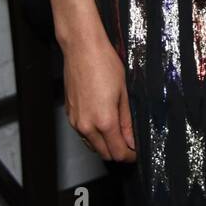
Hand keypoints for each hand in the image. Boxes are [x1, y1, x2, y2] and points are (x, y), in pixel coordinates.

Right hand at [61, 27, 136, 161]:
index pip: (117, 152)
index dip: (129, 156)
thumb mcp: (124, 93)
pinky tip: (103, 124)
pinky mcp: (70, 114)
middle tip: (130, 144)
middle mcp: (86, 125)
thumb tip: (131, 140)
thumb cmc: (104, 64)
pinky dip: (94, 135)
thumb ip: (127, 121)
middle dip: (118, 152)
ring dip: (105, 145)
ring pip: (92, 145)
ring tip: (118, 133)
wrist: (82, 50)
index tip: (135, 153)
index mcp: (104, 121)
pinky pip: (83, 134)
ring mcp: (76, 121)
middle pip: (104, 153)